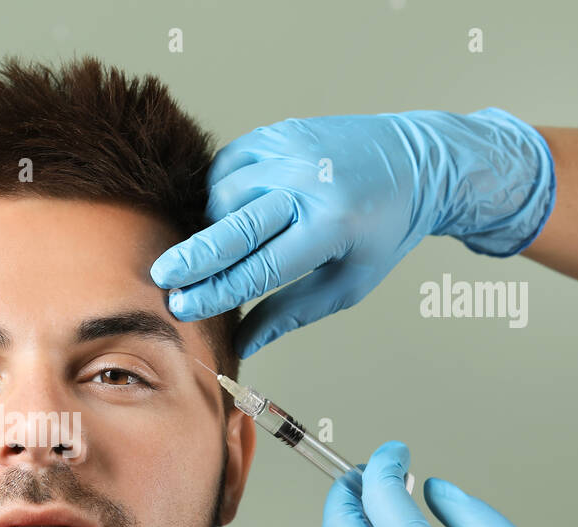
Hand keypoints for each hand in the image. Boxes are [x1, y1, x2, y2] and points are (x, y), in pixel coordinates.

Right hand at [150, 108, 555, 359]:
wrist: (416, 162)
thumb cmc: (381, 232)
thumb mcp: (348, 283)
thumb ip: (292, 313)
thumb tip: (244, 344)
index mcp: (332, 226)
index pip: (260, 267)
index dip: (216, 292)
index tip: (183, 306)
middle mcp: (309, 182)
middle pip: (233, 225)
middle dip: (193, 256)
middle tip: (160, 277)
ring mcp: (292, 150)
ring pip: (223, 194)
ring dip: (210, 226)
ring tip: (214, 248)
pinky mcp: (279, 132)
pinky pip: (227, 165)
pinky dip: (219, 192)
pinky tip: (226, 212)